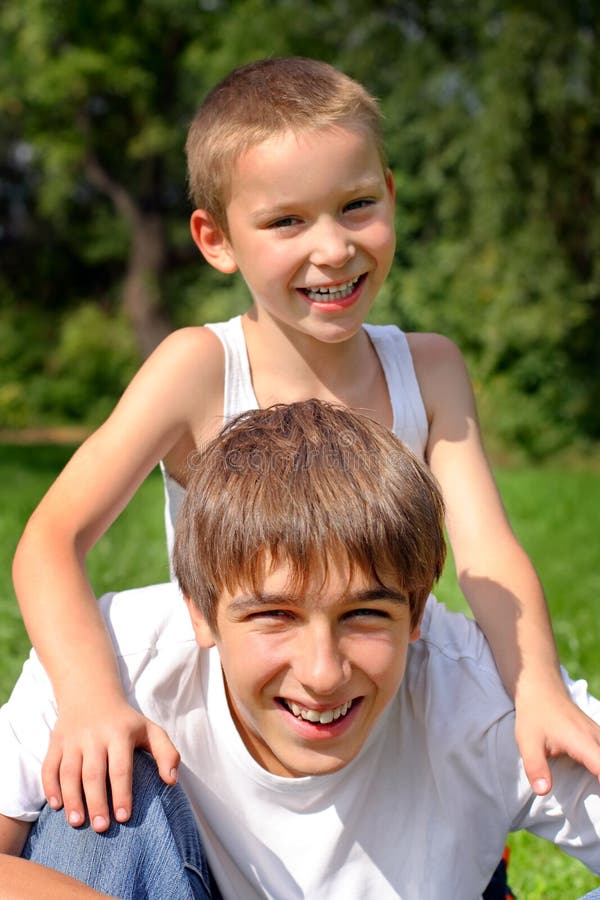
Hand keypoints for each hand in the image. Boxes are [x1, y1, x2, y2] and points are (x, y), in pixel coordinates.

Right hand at [41, 698, 179, 832]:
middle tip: (101, 828)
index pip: (121, 768)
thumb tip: (171, 781)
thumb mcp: (150, 730)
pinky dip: (50, 787)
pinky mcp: (56, 742)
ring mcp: (73, 739)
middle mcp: (95, 736)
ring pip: (69, 772)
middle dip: (97, 802)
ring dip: (72, 799)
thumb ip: (166, 753)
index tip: (124, 817)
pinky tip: (56, 806)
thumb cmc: (126, 721)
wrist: (91, 693)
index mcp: (120, 733)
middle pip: (94, 773)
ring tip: (77, 823)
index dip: (122, 793)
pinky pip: (50, 766)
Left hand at [514, 676, 599, 794]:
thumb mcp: (527, 742)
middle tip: (594, 799)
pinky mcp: (598, 735)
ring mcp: (599, 735)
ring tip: (594, 789)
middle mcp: (597, 738)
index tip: (598, 801)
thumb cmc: (534, 715)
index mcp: (583, 743)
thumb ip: (535, 767)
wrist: (541, 689)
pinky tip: (594, 772)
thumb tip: (542, 791)